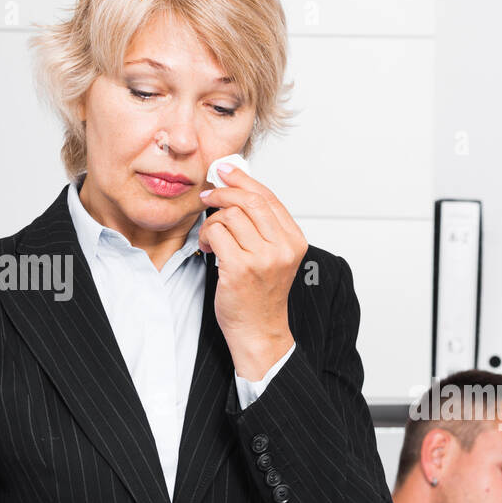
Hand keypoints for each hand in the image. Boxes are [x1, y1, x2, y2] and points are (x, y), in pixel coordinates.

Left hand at [199, 164, 306, 377]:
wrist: (259, 331)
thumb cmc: (261, 295)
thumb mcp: (273, 256)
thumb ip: (263, 226)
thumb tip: (239, 188)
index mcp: (295, 241)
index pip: (269, 198)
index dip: (244, 180)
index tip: (225, 171)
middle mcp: (283, 248)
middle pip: (250, 201)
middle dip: (224, 193)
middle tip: (208, 195)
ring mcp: (263, 259)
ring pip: (230, 216)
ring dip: (212, 222)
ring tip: (211, 238)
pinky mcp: (241, 268)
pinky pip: (217, 233)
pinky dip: (207, 237)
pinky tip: (208, 249)